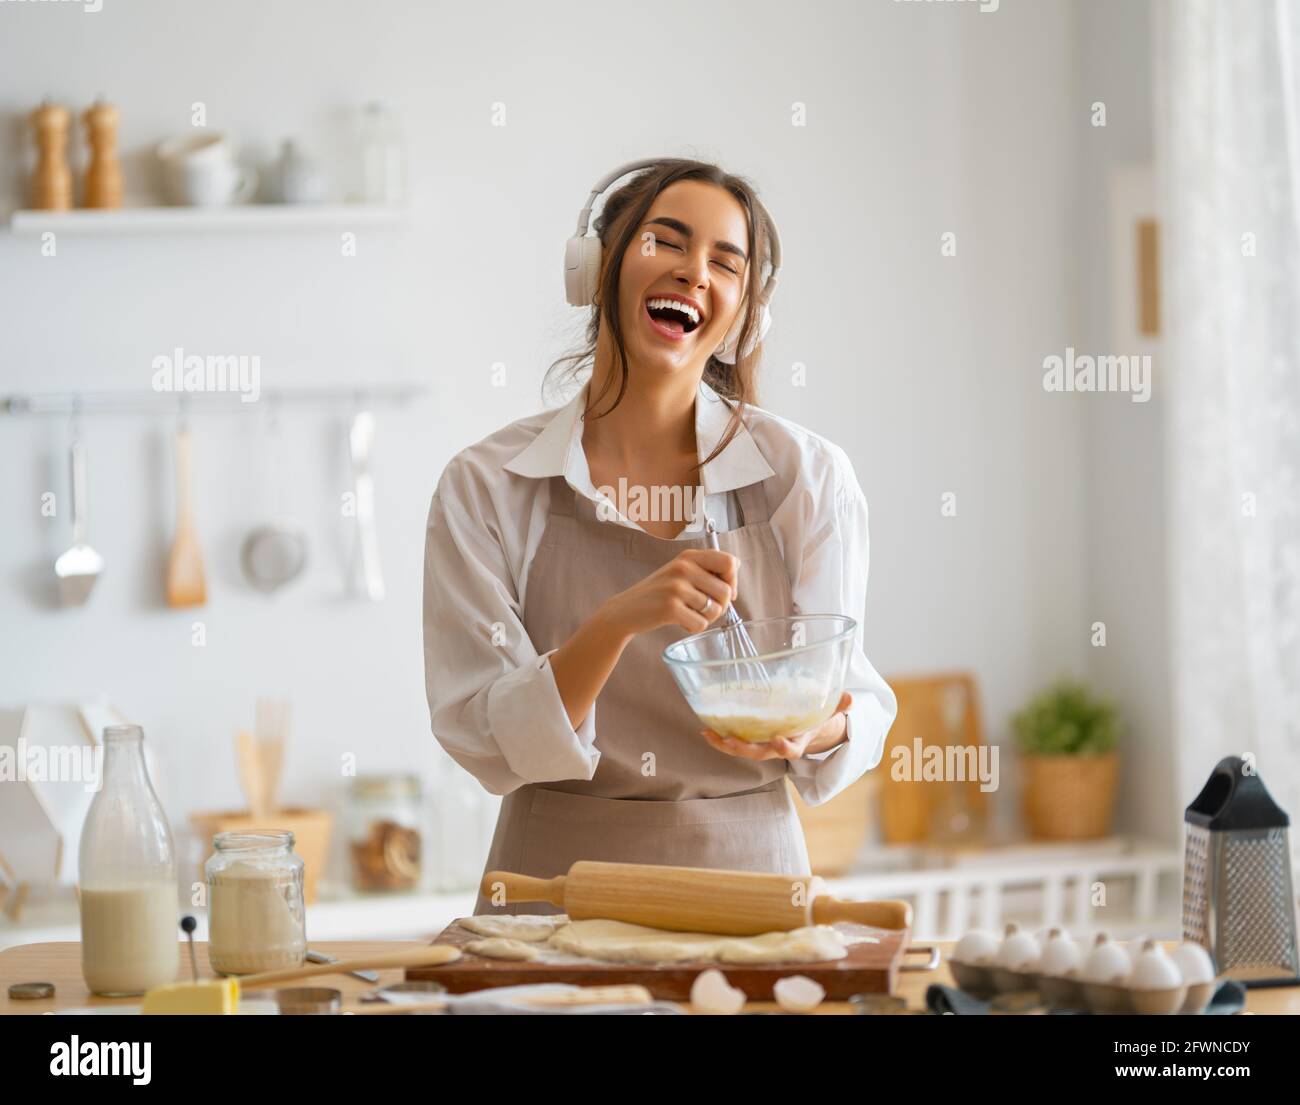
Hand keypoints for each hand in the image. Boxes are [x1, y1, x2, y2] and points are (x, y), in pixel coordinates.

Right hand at [596, 548, 737, 638]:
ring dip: (706, 618)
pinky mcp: (670, 608)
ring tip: (687, 614)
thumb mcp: (680, 572)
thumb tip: (736, 573)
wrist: (624, 611)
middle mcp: (683, 567)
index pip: (730, 562)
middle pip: (727, 591)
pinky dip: (693, 628)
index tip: (719, 591)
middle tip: (700, 609)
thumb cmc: (658, 594)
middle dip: (719, 606)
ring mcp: (676, 587)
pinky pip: (701, 624)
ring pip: (716, 610)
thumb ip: (706, 569)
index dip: (732, 581)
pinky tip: (679, 622)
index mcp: (689, 556)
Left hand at [701, 693, 852, 761]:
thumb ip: (839, 706)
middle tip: (730, 740)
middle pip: (760, 753)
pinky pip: (735, 742)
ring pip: (743, 749)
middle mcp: (778, 746)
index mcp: (798, 740)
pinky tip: (706, 729)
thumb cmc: (818, 719)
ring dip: (725, 743)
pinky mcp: (752, 740)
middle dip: (744, 748)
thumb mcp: (830, 713)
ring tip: (709, 734)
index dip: (785, 746)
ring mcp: (763, 745)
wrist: (810, 732)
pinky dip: (720, 738)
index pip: (792, 748)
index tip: (778, 741)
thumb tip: (851, 697)